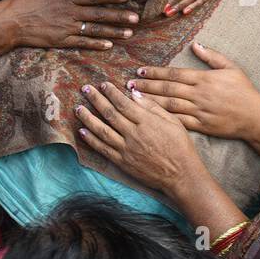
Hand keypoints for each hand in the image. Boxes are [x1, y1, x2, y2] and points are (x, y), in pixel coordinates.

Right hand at [0, 0, 137, 50]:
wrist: (10, 22)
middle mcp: (70, 13)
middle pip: (99, 14)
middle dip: (119, 16)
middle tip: (136, 18)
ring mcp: (66, 28)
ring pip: (94, 29)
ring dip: (113, 31)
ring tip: (129, 33)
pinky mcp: (61, 41)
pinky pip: (82, 42)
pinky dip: (95, 44)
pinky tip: (109, 45)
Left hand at [75, 81, 204, 194]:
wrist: (181, 174)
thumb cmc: (180, 146)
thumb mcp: (173, 121)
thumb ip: (153, 107)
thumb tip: (134, 94)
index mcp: (146, 121)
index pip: (123, 103)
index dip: (111, 92)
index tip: (103, 84)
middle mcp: (133, 133)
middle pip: (110, 113)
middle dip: (96, 100)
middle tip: (85, 89)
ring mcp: (126, 149)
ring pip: (102, 130)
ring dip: (88, 118)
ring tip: (78, 108)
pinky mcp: (123, 162)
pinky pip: (103, 149)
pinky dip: (91, 140)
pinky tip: (82, 131)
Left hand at [130, 41, 259, 140]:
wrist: (255, 117)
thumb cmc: (244, 91)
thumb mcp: (231, 68)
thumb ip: (212, 56)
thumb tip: (195, 44)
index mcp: (204, 79)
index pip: (174, 74)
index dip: (155, 72)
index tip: (140, 71)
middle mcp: (199, 94)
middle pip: (167, 89)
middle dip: (146, 86)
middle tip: (128, 85)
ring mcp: (199, 111)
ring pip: (169, 105)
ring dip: (149, 102)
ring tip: (133, 99)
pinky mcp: (201, 126)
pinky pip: (178, 122)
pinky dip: (162, 119)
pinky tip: (149, 118)